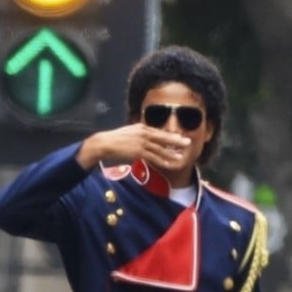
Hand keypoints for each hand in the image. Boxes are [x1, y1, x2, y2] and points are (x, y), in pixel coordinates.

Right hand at [77, 124, 191, 171]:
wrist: (104, 143)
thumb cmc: (114, 140)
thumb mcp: (128, 133)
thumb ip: (138, 135)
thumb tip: (144, 139)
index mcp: (141, 127)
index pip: (158, 132)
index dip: (170, 135)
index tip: (179, 137)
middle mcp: (143, 133)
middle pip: (163, 138)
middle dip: (176, 141)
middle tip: (187, 142)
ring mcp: (141, 142)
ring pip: (160, 148)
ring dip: (171, 153)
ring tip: (181, 156)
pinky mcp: (138, 151)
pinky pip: (153, 157)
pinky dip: (162, 160)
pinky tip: (169, 163)